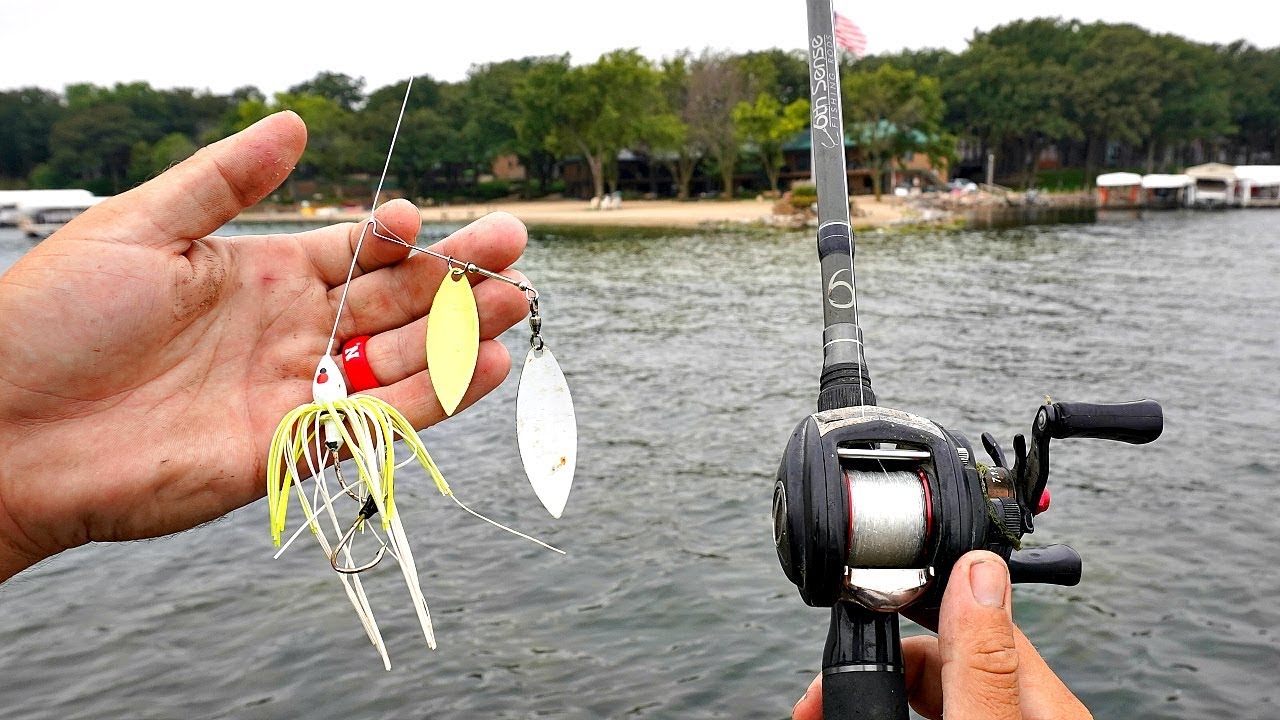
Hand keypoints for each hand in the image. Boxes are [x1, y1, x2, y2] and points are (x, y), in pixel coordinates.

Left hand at [0, 111, 529, 580]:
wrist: (2, 431)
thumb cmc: (50, 322)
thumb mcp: (139, 226)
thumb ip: (223, 179)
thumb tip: (295, 124)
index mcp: (257, 277)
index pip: (353, 253)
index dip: (392, 235)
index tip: (409, 218)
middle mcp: (289, 333)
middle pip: (394, 303)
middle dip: (454, 274)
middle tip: (513, 246)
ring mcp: (296, 392)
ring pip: (401, 361)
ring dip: (460, 333)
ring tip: (514, 302)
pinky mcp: (294, 449)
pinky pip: (381, 423)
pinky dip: (436, 398)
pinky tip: (482, 365)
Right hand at [792, 551, 1091, 719]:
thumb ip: (981, 663)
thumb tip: (979, 567)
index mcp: (1040, 702)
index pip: (967, 620)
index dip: (900, 610)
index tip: (850, 621)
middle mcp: (1026, 712)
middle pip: (939, 658)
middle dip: (873, 665)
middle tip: (817, 695)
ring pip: (930, 691)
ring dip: (872, 694)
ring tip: (822, 708)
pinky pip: (931, 711)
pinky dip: (890, 709)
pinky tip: (862, 713)